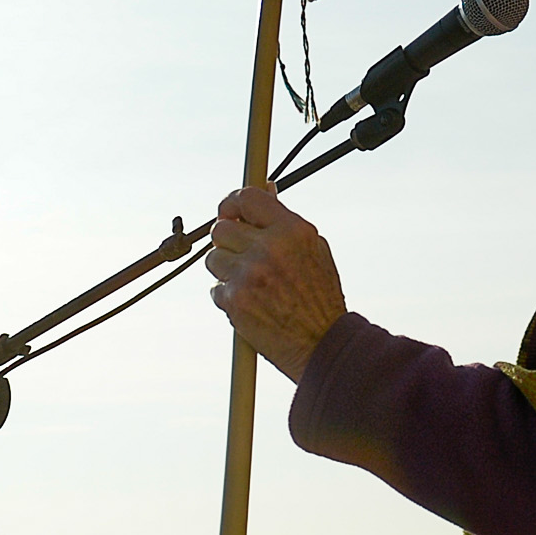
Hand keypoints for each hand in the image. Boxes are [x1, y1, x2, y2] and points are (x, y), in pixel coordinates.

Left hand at [207, 188, 346, 380]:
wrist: (322, 344)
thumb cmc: (320, 298)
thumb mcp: (313, 249)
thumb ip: (284, 221)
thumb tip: (264, 190)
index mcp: (292, 231)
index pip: (247, 197)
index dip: (233, 203)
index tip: (230, 211)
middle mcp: (269, 248)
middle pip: (221, 228)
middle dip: (228, 241)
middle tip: (241, 254)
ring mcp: (249, 274)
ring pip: (213, 258)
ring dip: (226, 269)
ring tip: (251, 283)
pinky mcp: (235, 299)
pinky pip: (215, 287)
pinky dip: (229, 296)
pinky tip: (252, 303)